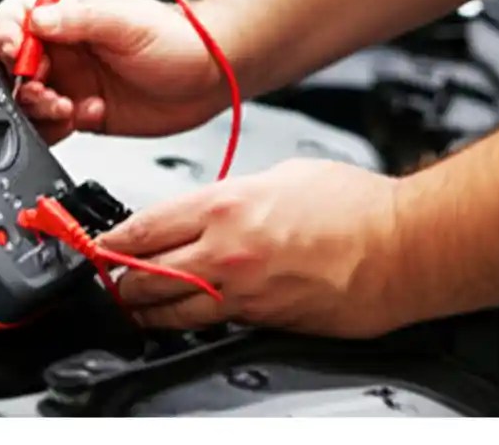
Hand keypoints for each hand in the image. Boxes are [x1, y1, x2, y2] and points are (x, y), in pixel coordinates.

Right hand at [0, 0, 223, 144]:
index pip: (15, 18)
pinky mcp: (80, 113)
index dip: (6, 36)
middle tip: (47, 92)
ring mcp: (69, 81)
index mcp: (66, 15)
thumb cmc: (178, 38)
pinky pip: (49, 126)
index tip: (14, 54)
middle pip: (12, 65)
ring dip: (40, 109)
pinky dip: (58, 128)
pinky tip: (89, 117)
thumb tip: (35, 20)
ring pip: (27, 100)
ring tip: (69, 109)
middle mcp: (62, 48)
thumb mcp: (126, 21)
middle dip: (23, 83)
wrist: (210, 78)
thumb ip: (79, 20)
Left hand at [96, 159, 405, 337]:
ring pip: (169, 311)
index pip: (142, 228)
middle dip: (117, 278)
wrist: (403, 247)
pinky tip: (180, 317)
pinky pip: (211, 323)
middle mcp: (225, 253)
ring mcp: (243, 293)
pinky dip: (189, 320)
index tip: (95, 243)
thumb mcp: (279, 175)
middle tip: (105, 276)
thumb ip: (231, 193)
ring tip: (129, 304)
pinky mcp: (264, 321)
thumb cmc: (354, 206)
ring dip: (143, 309)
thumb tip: (205, 206)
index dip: (109, 240)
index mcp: (223, 207)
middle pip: (143, 275)